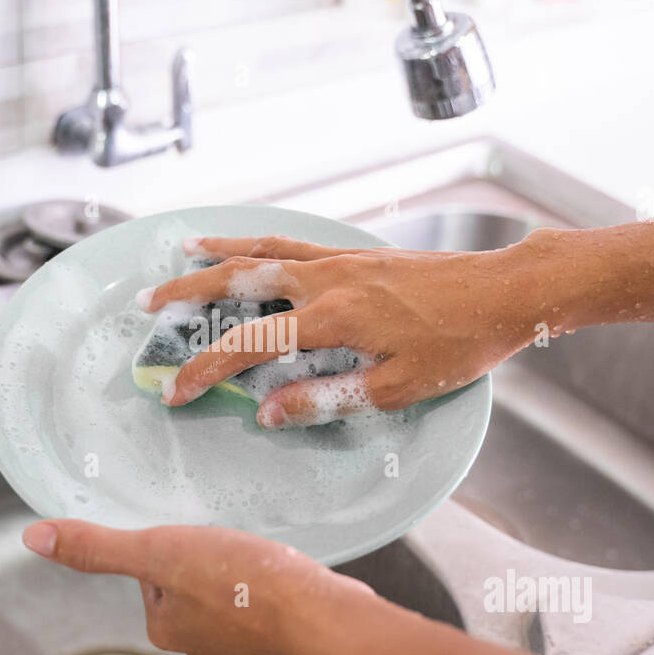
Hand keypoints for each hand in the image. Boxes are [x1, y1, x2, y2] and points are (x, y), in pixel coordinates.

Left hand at [22, 519, 376, 654]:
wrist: (321, 619)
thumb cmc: (246, 584)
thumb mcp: (160, 550)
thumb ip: (99, 547)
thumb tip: (35, 538)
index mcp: (165, 626)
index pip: (155, 573)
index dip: (174, 546)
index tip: (197, 537)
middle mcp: (199, 647)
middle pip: (192, 585)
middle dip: (210, 562)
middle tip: (233, 544)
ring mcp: (244, 651)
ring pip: (231, 599)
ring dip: (243, 579)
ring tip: (262, 561)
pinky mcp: (281, 647)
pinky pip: (268, 612)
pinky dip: (274, 595)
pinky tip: (286, 580)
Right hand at [137, 234, 545, 426]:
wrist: (506, 291)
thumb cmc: (460, 344)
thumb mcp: (398, 387)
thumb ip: (327, 399)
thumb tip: (268, 412)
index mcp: (333, 318)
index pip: (249, 344)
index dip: (205, 369)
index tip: (175, 391)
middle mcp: (328, 279)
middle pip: (239, 278)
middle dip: (187, 291)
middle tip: (147, 304)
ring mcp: (341, 259)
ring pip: (263, 249)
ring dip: (217, 250)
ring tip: (181, 250)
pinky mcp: (357, 252)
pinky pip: (293, 242)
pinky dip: (259, 241)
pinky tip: (249, 246)